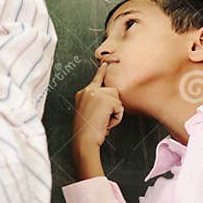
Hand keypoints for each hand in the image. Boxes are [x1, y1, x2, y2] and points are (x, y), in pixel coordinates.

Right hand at [71, 63, 123, 178]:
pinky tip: (105, 122)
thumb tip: (111, 102)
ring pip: (117, 98)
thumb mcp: (89, 112)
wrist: (83, 140)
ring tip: (103, 121)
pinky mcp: (104, 99)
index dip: (102, 70)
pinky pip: (119, 107)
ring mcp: (95, 93)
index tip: (107, 62)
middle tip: (103, 119)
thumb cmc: (87, 132)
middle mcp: (88, 90)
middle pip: (112, 91)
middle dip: (113, 105)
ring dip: (114, 112)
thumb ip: (97, 103)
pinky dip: (116, 117)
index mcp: (82, 93)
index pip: (96, 79)